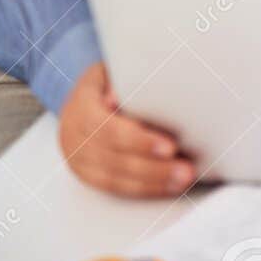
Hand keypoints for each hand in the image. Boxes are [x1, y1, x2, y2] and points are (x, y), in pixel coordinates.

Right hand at [58, 62, 193, 196]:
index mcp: (80, 108)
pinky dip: (144, 189)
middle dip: (154, 168)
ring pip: (115, 179)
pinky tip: (169, 187)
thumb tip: (119, 96)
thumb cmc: (108, 81)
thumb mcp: (112, 71)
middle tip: (187, 170)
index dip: (139, 141)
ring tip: (184, 180)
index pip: (107, 129)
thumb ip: (121, 81)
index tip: (170, 146)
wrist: (79, 100)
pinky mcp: (87, 175)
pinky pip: (115, 188)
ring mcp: (77, 160)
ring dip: (153, 183)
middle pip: (114, 159)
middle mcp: (73, 137)